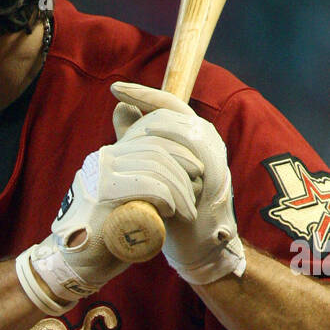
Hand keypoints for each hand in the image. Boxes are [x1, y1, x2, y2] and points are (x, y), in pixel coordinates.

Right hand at [18, 122, 201, 311]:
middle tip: (198, 193)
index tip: (197, 172)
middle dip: (184, 169)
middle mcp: (101, 159)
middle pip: (156, 149)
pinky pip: (145, 185)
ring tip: (188, 211)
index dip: (180, 152)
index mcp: (108, 156)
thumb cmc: (105, 238)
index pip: (151, 139)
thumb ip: (140, 187)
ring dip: (179, 188)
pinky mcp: (101, 194)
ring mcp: (99, 174)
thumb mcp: (125, 203)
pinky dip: (166, 196)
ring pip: (154, 166)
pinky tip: (172, 211)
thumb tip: (174, 178)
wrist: (74, 265)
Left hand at [111, 81, 245, 283]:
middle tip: (119, 104)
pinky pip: (191, 156)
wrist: (194, 242)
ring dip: (154, 128)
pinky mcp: (214, 177)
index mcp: (191, 135)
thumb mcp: (151, 168)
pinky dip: (169, 150)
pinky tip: (147, 149)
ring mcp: (212, 157)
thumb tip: (120, 109)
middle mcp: (205, 139)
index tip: (115, 87)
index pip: (167, 103)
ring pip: (182, 129)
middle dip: (144, 106)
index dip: (141, 94)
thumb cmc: (171, 204)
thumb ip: (136, 138)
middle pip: (172, 112)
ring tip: (130, 135)